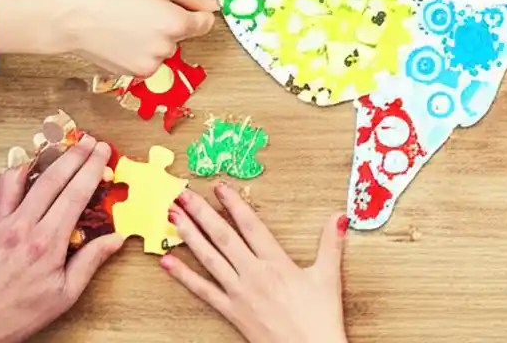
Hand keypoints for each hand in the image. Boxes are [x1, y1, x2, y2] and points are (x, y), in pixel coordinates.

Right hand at [0, 0, 218, 75]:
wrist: (72, 19)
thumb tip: (213, 3)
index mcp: (177, 24)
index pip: (206, 22)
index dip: (196, 10)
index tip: (182, 4)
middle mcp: (168, 49)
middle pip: (183, 34)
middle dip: (171, 21)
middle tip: (144, 7)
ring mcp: (152, 65)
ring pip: (165, 47)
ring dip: (156, 36)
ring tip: (129, 21)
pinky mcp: (136, 74)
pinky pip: (149, 59)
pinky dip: (141, 49)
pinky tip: (122, 36)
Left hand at [0, 136, 122, 342]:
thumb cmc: (17, 314)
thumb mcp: (64, 294)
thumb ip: (90, 262)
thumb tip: (115, 239)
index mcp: (48, 243)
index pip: (76, 194)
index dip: (92, 168)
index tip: (102, 152)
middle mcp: (23, 226)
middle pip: (53, 178)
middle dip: (74, 155)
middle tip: (88, 140)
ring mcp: (0, 222)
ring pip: (23, 178)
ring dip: (44, 159)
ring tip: (58, 147)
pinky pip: (0, 190)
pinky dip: (15, 174)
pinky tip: (25, 171)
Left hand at [163, 185, 347, 342]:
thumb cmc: (320, 318)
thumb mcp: (329, 276)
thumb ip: (331, 244)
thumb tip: (338, 217)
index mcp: (276, 263)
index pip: (250, 225)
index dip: (233, 204)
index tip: (219, 187)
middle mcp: (253, 274)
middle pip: (223, 237)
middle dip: (201, 213)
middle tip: (182, 194)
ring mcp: (239, 293)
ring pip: (209, 258)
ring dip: (190, 236)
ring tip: (173, 217)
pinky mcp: (231, 312)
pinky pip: (203, 291)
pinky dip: (184, 276)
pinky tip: (168, 263)